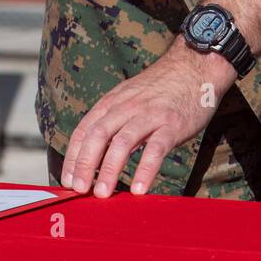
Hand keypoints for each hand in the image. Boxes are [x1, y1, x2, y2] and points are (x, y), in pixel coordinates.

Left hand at [61, 41, 235, 196]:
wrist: (193, 66)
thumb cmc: (160, 88)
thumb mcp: (129, 97)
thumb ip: (114, 120)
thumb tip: (95, 152)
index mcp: (112, 102)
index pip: (84, 130)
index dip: (73, 156)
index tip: (67, 179)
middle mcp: (126, 107)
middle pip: (98, 135)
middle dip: (85, 164)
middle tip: (79, 189)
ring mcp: (149, 115)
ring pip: (122, 142)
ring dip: (110, 169)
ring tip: (103, 193)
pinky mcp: (172, 124)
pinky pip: (155, 148)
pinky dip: (145, 169)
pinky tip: (139, 188)